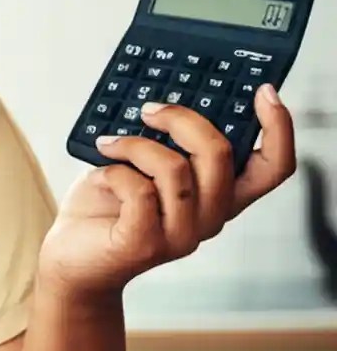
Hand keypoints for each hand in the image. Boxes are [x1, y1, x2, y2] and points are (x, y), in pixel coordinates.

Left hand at [39, 84, 296, 298]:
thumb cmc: (106, 209)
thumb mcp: (143, 168)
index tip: (264, 92)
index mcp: (219, 198)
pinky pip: (138, 189)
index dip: (278, 128)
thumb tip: (165, 106)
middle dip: (182, 118)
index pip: (273, 167)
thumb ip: (167, 146)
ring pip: (175, 168)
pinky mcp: (145, 244)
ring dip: (135, 145)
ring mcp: (180, 235)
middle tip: (149, 110)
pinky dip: (115, 171)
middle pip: (220, 153)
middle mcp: (209, 219)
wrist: (71, 258)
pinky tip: (102, 175)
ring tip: (111, 144)